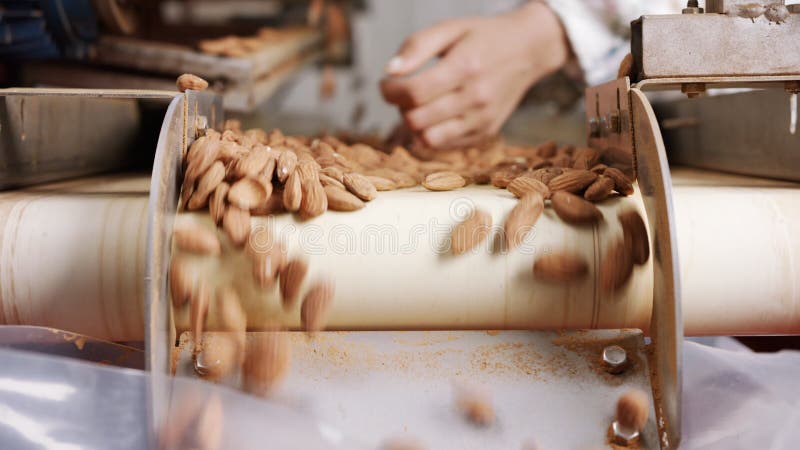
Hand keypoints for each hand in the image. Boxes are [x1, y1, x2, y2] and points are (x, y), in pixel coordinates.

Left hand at [380, 2, 569, 148]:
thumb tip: (390, 71)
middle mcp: (476, 97)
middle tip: (403, 93)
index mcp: (465, 67)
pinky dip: (432, 134)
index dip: (390, 91)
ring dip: (414, 125)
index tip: (386, 83)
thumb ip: (417, 46)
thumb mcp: (450, 28)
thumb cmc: (484, 37)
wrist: (529, 50)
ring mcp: (482, 119)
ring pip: (429, 140)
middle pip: (417, 120)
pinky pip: (445, 146)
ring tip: (418, 107)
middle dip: (399, 108)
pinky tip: (435, 115)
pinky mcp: (486, 133)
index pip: (414, 92)